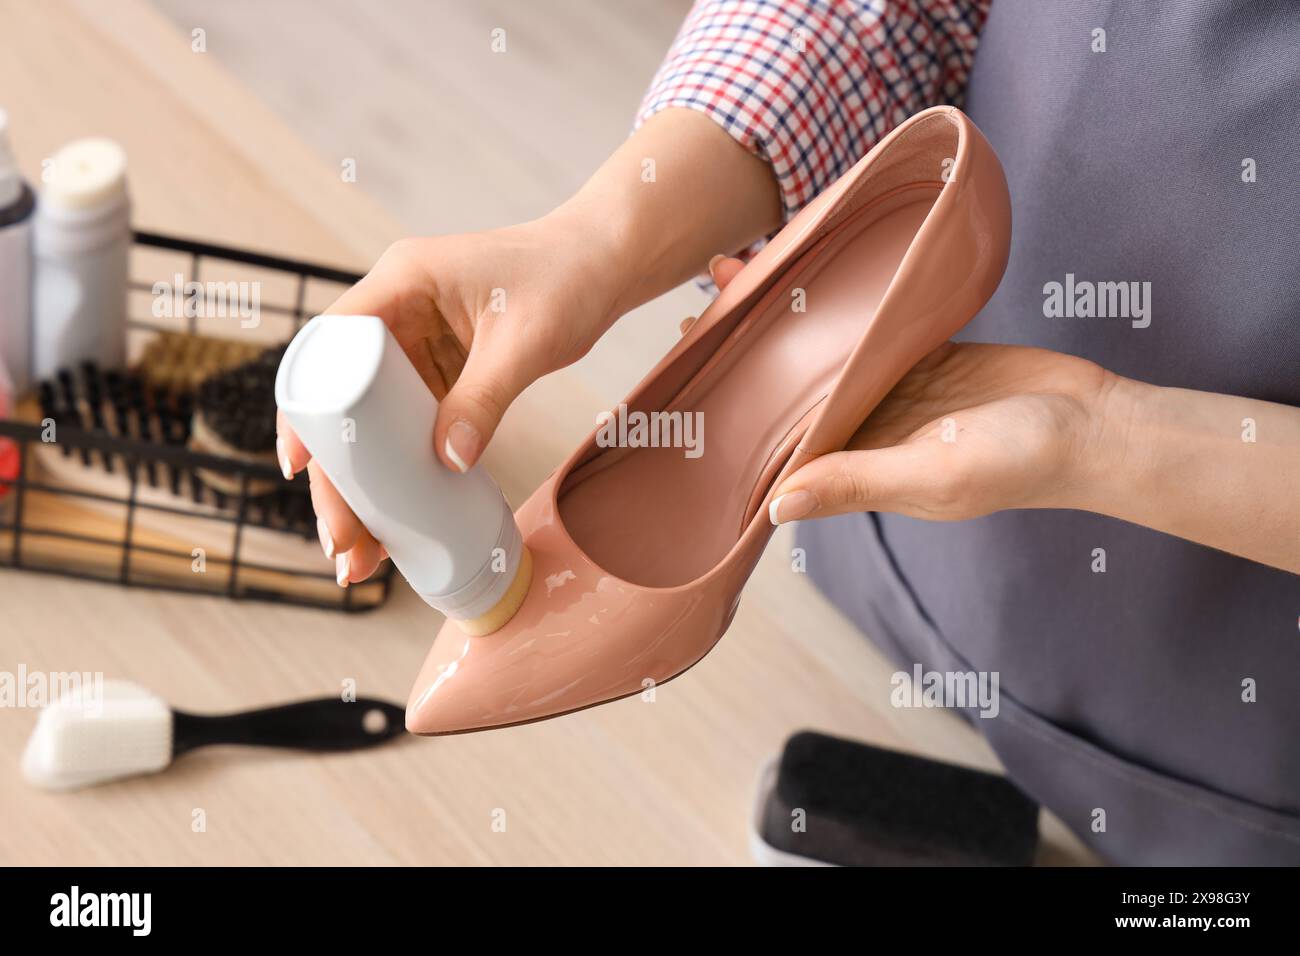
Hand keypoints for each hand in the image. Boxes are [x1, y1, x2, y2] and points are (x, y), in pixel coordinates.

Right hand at [276, 213, 626, 584]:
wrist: (606, 263)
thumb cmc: (568, 279)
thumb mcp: (525, 344)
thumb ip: (485, 398)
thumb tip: (448, 463)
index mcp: (403, 281)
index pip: (331, 346)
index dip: (308, 408)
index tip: (300, 466)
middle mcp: (399, 308)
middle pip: (345, 397)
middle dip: (338, 474)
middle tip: (339, 542)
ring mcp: (417, 340)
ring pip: (372, 420)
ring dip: (366, 483)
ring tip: (361, 554)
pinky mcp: (441, 367)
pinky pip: (408, 423)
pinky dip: (401, 469)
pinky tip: (399, 520)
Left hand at [696, 256, 1112, 524]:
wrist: (1094, 422)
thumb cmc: (1019, 463)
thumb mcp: (932, 478)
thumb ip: (855, 484)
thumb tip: (775, 508)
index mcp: (856, 468)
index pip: (776, 449)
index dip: (732, 423)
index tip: (684, 391)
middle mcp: (865, 430)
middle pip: (789, 394)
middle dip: (744, 359)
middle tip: (695, 318)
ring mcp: (893, 390)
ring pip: (821, 354)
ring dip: (784, 321)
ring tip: (735, 279)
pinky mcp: (922, 354)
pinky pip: (866, 326)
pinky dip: (836, 302)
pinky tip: (806, 272)